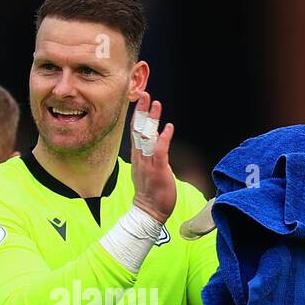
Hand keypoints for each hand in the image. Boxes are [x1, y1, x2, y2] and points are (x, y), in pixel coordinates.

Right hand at [130, 91, 176, 224]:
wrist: (148, 211)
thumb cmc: (150, 191)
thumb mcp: (147, 168)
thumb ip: (150, 154)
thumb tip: (156, 140)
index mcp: (137, 156)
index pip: (135, 131)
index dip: (137, 114)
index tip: (140, 100)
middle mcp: (140, 157)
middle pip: (138, 129)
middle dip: (141, 111)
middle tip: (144, 94)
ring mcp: (148, 163)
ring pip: (147, 136)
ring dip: (152, 119)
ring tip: (156, 103)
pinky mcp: (158, 170)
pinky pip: (160, 151)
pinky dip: (164, 138)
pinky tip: (168, 127)